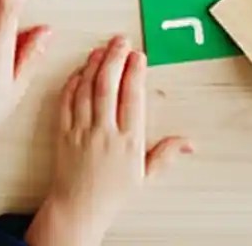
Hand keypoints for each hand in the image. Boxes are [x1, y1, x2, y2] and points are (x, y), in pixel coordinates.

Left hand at [26, 36, 192, 245]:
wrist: (78, 209)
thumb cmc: (111, 195)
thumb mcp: (145, 176)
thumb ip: (166, 154)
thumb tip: (188, 144)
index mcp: (128, 141)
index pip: (132, 96)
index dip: (135, 71)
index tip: (139, 56)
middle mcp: (105, 132)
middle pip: (108, 85)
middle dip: (115, 57)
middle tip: (120, 42)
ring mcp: (82, 131)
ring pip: (86, 89)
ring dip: (94, 65)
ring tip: (101, 49)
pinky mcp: (63, 133)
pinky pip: (66, 101)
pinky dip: (72, 83)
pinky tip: (79, 71)